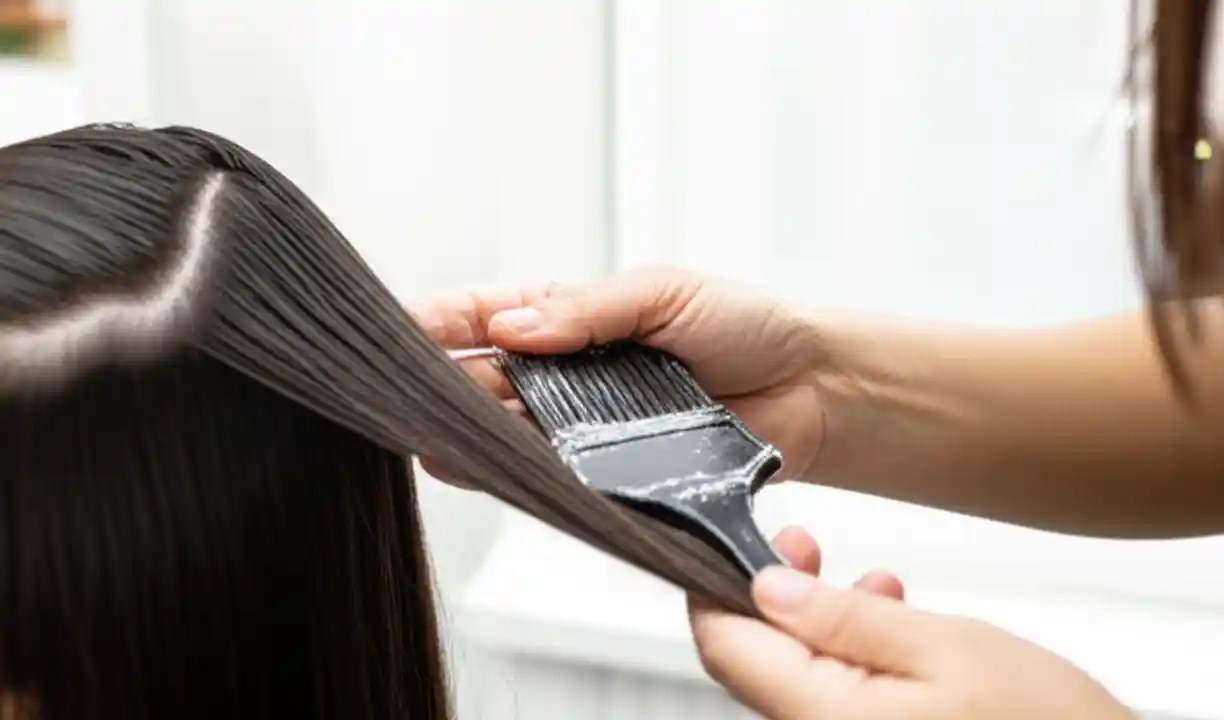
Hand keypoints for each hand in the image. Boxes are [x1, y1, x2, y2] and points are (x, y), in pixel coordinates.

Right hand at [414, 267, 836, 482]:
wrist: (809, 390)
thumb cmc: (744, 326)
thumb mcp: (661, 293)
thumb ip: (587, 310)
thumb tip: (513, 328)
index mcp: (571, 316)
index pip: (487, 313)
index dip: (438, 320)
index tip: (393, 326)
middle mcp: (566, 373)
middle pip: (480, 376)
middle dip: (436, 380)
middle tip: (397, 386)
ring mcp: (584, 425)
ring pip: (503, 429)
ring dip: (463, 429)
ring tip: (423, 429)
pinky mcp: (609, 472)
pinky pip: (550, 473)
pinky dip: (511, 471)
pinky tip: (475, 464)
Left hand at [690, 531, 1132, 719]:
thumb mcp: (944, 648)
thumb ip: (843, 620)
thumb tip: (767, 586)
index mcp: (824, 718)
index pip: (723, 648)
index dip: (714, 586)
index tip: (725, 537)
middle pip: (756, 661)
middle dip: (776, 595)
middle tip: (805, 544)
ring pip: (799, 675)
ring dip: (822, 621)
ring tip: (872, 582)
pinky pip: (838, 698)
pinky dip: (853, 654)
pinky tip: (893, 623)